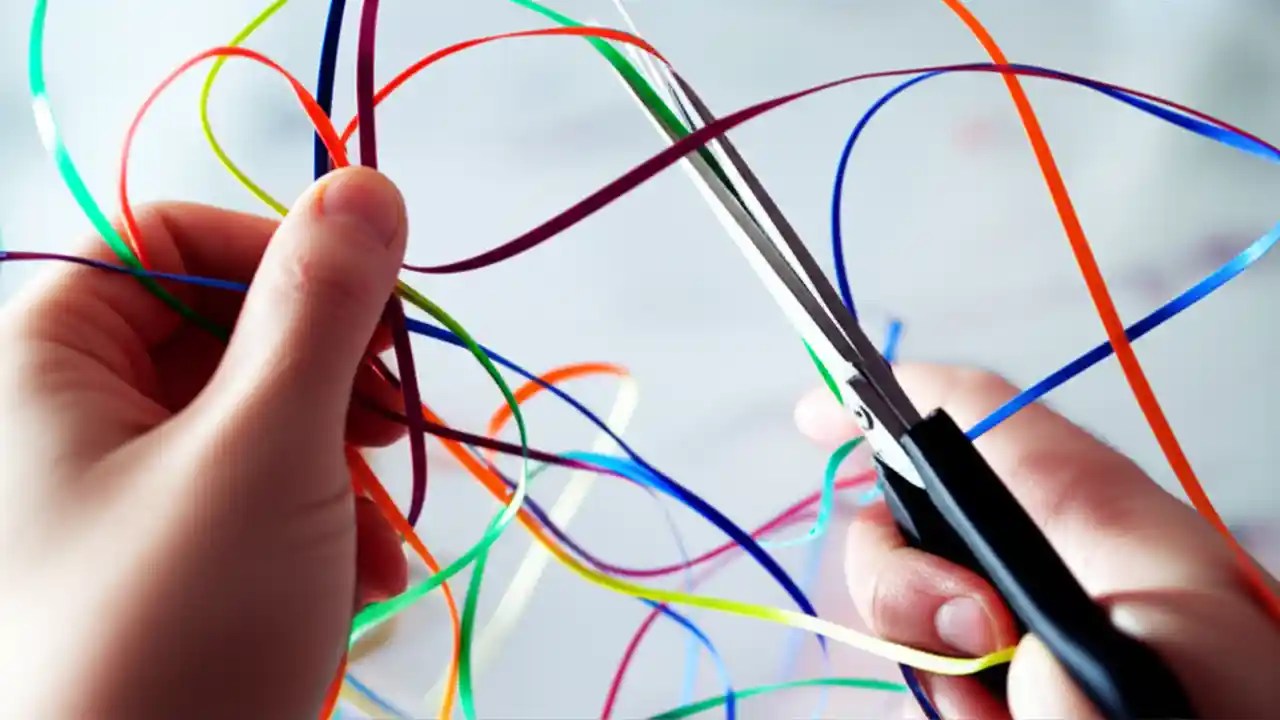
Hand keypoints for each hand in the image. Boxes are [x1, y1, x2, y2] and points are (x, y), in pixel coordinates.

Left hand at [0, 167, 410, 718]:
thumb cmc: (170, 640)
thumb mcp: (264, 451)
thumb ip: (320, 307)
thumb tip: (365, 185)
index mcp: (44, 366)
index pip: (163, 238)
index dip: (274, 254)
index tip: (370, 307)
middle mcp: (65, 423)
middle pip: (221, 331)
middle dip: (328, 382)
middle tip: (389, 424)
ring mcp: (115, 501)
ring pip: (254, 420)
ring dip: (340, 463)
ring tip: (378, 537)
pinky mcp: (166, 564)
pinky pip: (253, 497)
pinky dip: (320, 523)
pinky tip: (361, 580)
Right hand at [796, 363, 1279, 717]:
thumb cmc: (1247, 705)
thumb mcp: (1196, 658)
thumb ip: (1100, 654)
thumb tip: (1032, 668)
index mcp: (1093, 513)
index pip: (976, 415)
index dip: (887, 398)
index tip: (813, 413)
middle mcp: (1041, 562)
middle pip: (913, 523)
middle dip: (899, 575)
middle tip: (971, 638)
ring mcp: (1017, 629)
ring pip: (911, 616)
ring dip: (929, 661)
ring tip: (1001, 709)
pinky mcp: (1005, 687)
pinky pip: (933, 680)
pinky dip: (949, 706)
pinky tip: (994, 718)